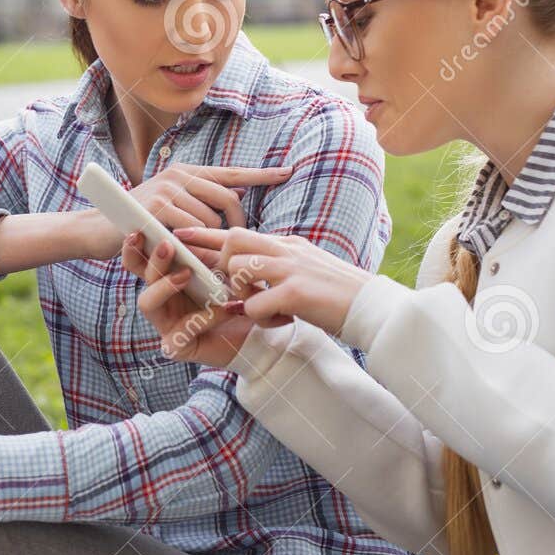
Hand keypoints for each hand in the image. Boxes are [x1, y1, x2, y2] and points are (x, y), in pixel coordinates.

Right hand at [81, 163, 293, 266]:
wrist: (98, 229)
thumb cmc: (137, 223)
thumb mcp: (171, 207)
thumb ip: (200, 200)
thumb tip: (236, 193)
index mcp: (186, 173)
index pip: (231, 172)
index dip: (261, 174)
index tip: (288, 172)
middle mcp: (179, 176)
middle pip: (228, 199)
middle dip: (237, 225)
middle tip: (235, 248)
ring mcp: (167, 190)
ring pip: (211, 222)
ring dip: (210, 245)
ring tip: (200, 259)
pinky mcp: (156, 209)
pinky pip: (190, 233)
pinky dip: (193, 250)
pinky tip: (187, 259)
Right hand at [120, 231, 253, 369]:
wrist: (261, 329)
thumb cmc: (240, 293)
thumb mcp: (224, 264)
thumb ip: (204, 248)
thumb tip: (181, 233)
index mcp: (167, 277)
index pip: (140, 260)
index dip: (133, 247)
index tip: (139, 231)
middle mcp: (162, 299)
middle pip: (141, 277)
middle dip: (151, 260)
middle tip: (167, 246)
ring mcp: (166, 323)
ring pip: (147, 303)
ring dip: (165, 285)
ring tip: (187, 274)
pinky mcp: (176, 346)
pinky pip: (179, 330)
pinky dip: (203, 316)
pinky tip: (227, 308)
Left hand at [174, 226, 372, 335]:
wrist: (374, 310)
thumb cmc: (339, 296)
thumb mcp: (306, 270)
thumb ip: (279, 266)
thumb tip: (250, 270)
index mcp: (287, 244)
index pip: (238, 232)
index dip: (206, 236)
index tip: (179, 236)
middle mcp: (286, 250)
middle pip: (232, 240)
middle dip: (221, 265)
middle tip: (233, 290)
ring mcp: (291, 269)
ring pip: (238, 268)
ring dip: (240, 293)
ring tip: (261, 307)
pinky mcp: (296, 293)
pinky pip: (254, 304)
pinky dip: (259, 317)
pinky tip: (280, 322)